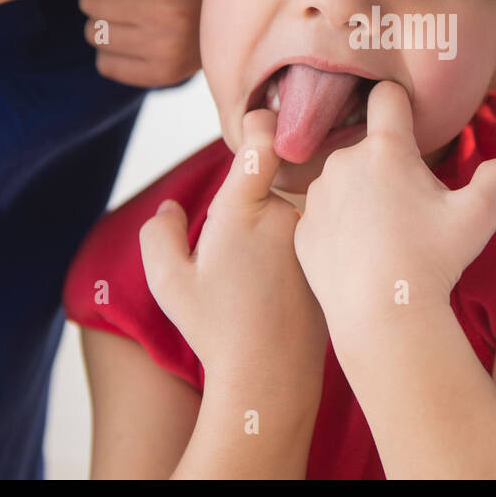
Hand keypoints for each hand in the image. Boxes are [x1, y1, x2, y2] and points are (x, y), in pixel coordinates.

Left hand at [71, 0, 208, 87]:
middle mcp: (168, 11)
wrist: (238, 21)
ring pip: (95, 32)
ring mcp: (164, 48)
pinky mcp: (159, 76)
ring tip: (140, 11)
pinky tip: (143, 37)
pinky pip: (106, 63)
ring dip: (107, 22)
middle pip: (91, 0)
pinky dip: (116, 52)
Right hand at [139, 109, 326, 391]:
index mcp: (244, 208)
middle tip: (244, 234)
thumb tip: (172, 209)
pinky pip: (323, 231)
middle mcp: (287, 213)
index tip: (259, 121)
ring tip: (266, 264)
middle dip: (263, 191)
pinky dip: (312, 240)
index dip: (261, 123)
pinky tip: (288, 278)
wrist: (272, 375)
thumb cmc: (215, 328)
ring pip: (300, 207)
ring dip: (286, 219)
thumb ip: (159, 233)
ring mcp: (316, 235)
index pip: (263, 140)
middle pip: (280, 177)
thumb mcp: (169, 281)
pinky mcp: (336, 256)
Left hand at [293, 81, 495, 342]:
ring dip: (364, 197)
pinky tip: (362, 258)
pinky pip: (326, 217)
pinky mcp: (302, 230)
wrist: (382, 317)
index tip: (410, 121)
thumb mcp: (482, 217)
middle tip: (413, 209)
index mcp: (385, 149)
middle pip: (369, 148)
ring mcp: (317, 197)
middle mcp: (343, 163)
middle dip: (390, 167)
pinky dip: (343, 229)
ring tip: (387, 238)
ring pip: (345, 182)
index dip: (402, 104)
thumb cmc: (432, 262)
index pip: (387, 96)